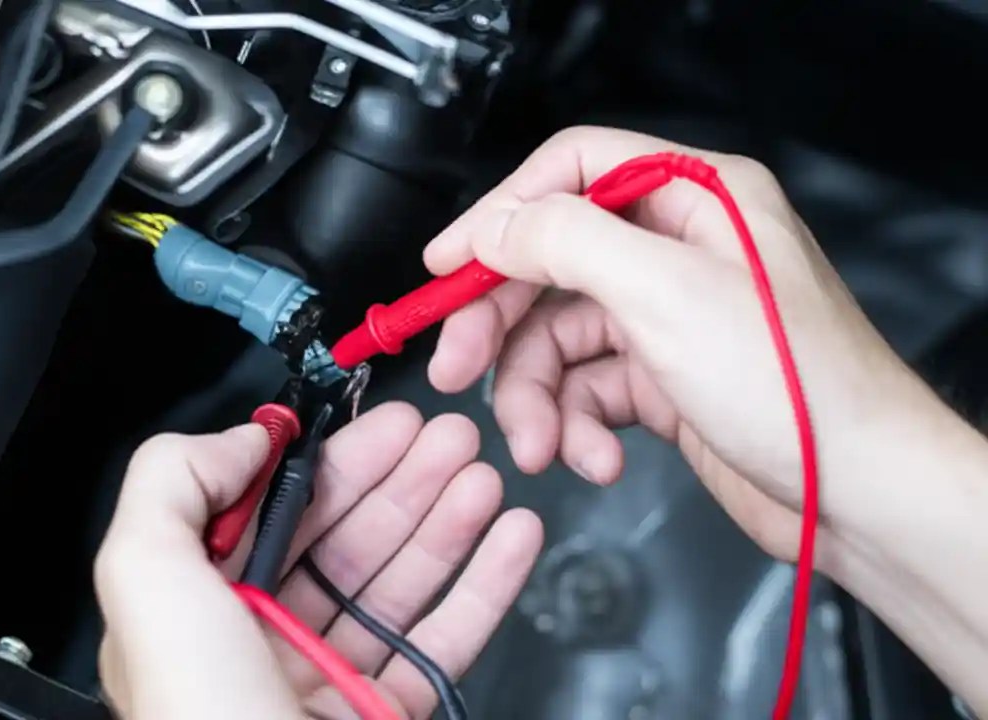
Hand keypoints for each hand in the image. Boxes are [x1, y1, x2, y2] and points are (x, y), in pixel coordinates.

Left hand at [94, 403, 542, 718]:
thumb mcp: (147, 582)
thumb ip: (172, 484)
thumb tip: (242, 438)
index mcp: (199, 609)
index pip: (271, 512)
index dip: (329, 461)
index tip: (377, 422)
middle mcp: (262, 643)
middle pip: (344, 537)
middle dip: (402, 479)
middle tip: (450, 437)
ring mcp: (328, 683)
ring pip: (397, 581)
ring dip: (447, 520)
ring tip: (485, 477)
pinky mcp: (386, 716)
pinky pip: (442, 639)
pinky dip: (482, 585)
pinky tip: (507, 540)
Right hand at [423, 125, 940, 560]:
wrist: (860, 494)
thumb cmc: (799, 388)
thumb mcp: (666, 294)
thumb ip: (567, 242)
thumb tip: (496, 226)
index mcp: (696, 199)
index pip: (572, 171)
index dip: (501, 213)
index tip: (447, 263)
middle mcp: (680, 250)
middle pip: (551, 264)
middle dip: (501, 324)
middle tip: (458, 369)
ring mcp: (670, 317)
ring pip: (559, 339)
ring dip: (538, 397)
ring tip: (541, 444)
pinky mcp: (665, 378)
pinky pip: (587, 390)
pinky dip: (578, 426)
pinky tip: (595, 457)